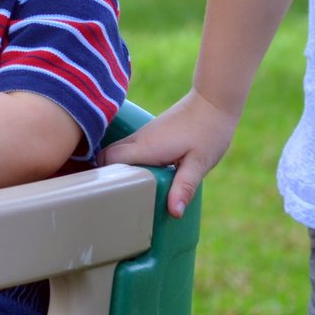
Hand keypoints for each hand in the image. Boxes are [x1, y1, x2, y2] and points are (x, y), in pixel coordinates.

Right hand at [98, 88, 238, 217]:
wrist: (212, 102)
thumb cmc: (208, 131)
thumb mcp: (199, 163)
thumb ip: (184, 187)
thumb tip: (175, 212)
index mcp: (146, 147)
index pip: (108, 158)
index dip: (103, 175)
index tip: (108, 193)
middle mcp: (139, 139)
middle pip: (106, 155)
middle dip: (106, 174)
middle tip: (117, 196)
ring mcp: (143, 134)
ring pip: (117, 151)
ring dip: (118, 168)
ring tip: (129, 190)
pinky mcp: (150, 133)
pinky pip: (129, 149)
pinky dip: (129, 162)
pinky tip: (144, 175)